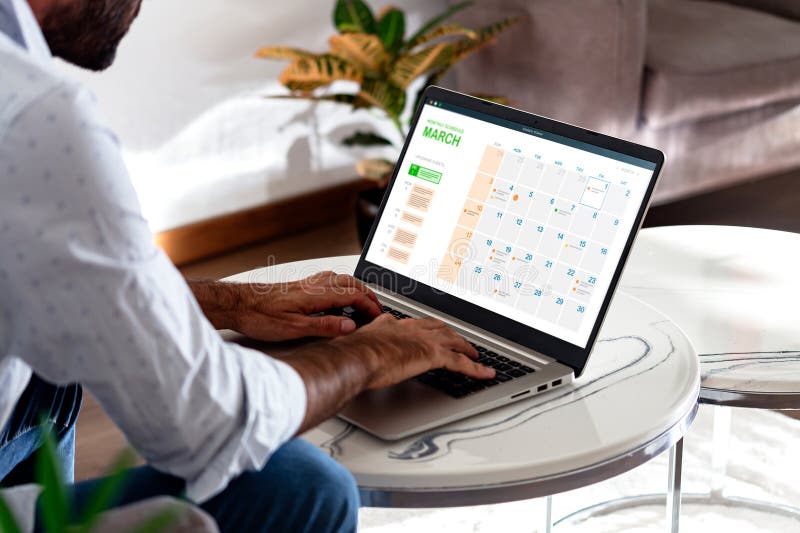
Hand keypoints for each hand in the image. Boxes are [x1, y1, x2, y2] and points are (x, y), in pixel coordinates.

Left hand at [189, 272, 381, 341]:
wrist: (237, 304)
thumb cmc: (259, 315)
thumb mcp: (294, 328)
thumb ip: (324, 326)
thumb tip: (349, 326)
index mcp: (316, 295)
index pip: (353, 296)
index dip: (369, 306)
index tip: (378, 316)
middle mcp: (313, 285)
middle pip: (351, 284)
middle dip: (368, 295)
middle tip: (377, 308)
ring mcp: (306, 283)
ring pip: (340, 279)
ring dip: (356, 288)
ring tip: (363, 301)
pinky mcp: (299, 285)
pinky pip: (329, 280)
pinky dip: (342, 285)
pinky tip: (337, 293)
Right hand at [285, 314, 495, 433]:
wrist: (355, 356)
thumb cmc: (349, 355)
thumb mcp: (353, 348)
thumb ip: (357, 347)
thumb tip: (349, 354)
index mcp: (390, 325)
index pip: (412, 324)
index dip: (423, 327)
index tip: (425, 330)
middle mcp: (409, 328)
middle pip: (437, 327)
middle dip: (450, 333)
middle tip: (459, 339)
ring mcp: (422, 340)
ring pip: (453, 341)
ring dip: (466, 347)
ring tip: (476, 355)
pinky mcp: (432, 354)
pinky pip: (461, 362)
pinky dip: (476, 368)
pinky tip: (485, 373)